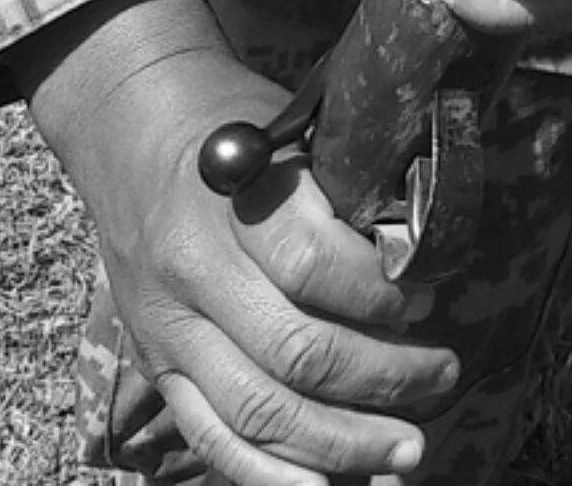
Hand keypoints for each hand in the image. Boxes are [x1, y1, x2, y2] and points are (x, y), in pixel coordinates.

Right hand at [27, 0, 460, 485]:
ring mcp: (168, 328)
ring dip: (342, 444)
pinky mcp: (156, 365)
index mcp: (236, 200)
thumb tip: (419, 260)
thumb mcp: (297, 130)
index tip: (425, 300)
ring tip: (407, 449)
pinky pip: (212, 438)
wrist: (130, 126)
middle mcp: (194, 271)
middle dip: (382, 380)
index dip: (379, 296)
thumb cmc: (234, 121)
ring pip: (257, 410)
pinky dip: (273, 476)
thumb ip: (348, 194)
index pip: (313, 265)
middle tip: (442, 378)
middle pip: (294, 352)